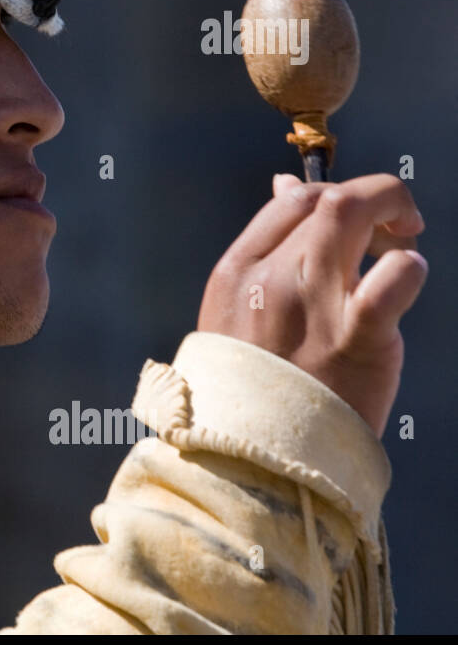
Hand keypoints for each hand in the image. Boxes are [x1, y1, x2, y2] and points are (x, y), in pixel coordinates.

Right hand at [197, 173, 427, 437]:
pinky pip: (394, 275)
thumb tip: (284, 187)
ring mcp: (313, 304)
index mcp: (235, 273)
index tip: (355, 223)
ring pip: (352, 212)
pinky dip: (409, 267)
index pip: (289, 201)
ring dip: (393, 215)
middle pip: (327, 199)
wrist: (258, 457)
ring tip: (404, 243)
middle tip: (394, 229)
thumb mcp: (237, 313)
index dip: (332, 196)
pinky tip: (407, 279)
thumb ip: (263, 254)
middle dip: (373, 200)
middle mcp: (271, 278)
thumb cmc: (254, 388)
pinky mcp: (357, 337)